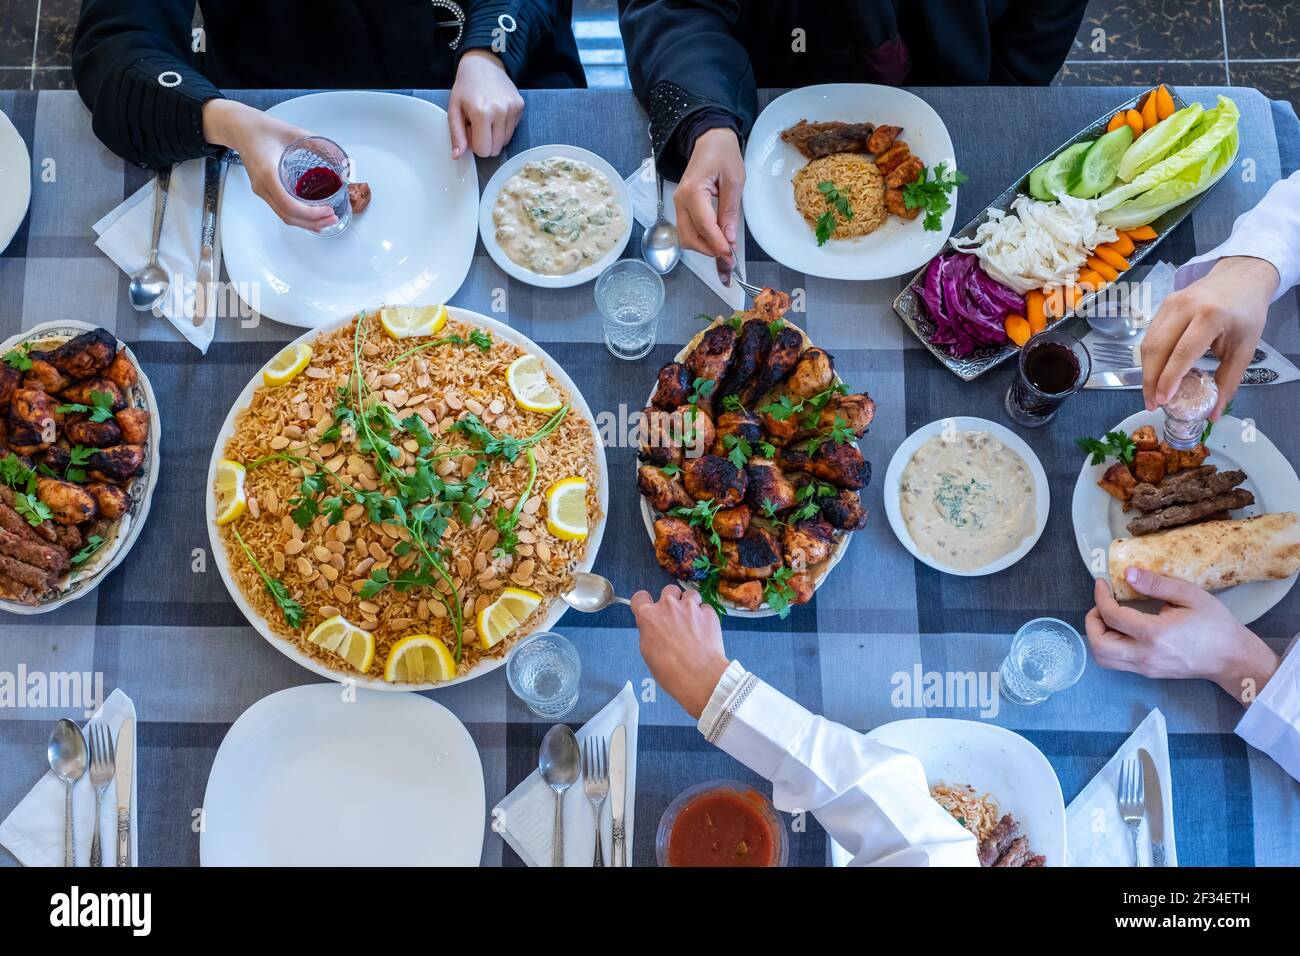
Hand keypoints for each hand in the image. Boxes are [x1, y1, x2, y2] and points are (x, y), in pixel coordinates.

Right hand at [202, 99, 336, 231]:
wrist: (238, 128)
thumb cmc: (260, 128)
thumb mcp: (292, 132)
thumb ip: (316, 143)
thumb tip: (338, 156)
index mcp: (268, 173)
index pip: (289, 205)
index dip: (310, 213)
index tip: (328, 210)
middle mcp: (262, 186)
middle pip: (288, 216)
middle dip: (313, 222)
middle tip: (333, 218)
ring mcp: (261, 190)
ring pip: (284, 216)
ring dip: (306, 222)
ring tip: (326, 220)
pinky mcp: (263, 190)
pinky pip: (281, 209)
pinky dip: (298, 216)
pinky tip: (312, 215)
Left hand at [448, 50, 524, 158]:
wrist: (484, 64)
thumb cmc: (466, 87)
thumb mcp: (454, 109)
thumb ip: (456, 135)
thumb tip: (457, 156)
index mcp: (482, 113)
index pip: (483, 150)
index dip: (475, 145)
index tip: (470, 131)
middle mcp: (501, 112)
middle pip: (496, 149)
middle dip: (486, 142)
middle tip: (478, 125)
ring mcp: (513, 109)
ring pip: (505, 142)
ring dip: (495, 135)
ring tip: (487, 118)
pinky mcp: (520, 106)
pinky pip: (512, 130)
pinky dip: (503, 127)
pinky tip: (496, 113)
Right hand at [630, 584, 728, 718]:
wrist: (700, 678)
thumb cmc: (671, 671)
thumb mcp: (648, 652)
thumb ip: (649, 631)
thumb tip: (653, 627)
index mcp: (648, 616)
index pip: (640, 597)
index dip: (644, 603)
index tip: (647, 607)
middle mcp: (668, 606)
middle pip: (668, 591)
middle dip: (671, 601)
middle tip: (674, 617)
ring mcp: (690, 607)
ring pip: (689, 594)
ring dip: (689, 604)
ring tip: (692, 620)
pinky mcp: (708, 613)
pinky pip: (705, 608)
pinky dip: (704, 616)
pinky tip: (704, 630)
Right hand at [674, 127, 743, 276]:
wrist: (710, 139)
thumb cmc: (723, 154)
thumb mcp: (734, 180)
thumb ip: (730, 210)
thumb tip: (729, 237)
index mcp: (692, 191)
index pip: (704, 226)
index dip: (717, 244)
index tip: (730, 255)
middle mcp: (680, 200)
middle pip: (690, 237)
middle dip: (709, 250)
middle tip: (729, 254)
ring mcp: (678, 204)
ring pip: (686, 237)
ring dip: (704, 247)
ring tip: (724, 247)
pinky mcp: (682, 207)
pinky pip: (687, 230)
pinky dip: (701, 239)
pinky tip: (716, 238)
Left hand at [1085, 569, 1277, 702]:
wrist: (1233, 658)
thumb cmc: (1216, 625)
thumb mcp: (1190, 595)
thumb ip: (1156, 584)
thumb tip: (1127, 573)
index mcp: (1155, 634)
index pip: (1112, 616)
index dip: (1100, 596)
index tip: (1101, 583)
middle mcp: (1145, 655)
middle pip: (1098, 644)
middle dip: (1091, 621)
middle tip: (1101, 604)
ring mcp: (1146, 668)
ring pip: (1103, 658)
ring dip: (1097, 636)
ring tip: (1108, 616)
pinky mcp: (1148, 673)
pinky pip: (1117, 662)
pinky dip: (1109, 645)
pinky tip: (1121, 629)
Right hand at [1141, 255, 1278, 417]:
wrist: (1242, 278)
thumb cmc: (1246, 314)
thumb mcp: (1245, 348)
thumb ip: (1228, 381)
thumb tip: (1213, 414)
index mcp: (1210, 316)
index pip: (1182, 352)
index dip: (1169, 379)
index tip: (1163, 401)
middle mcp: (1186, 307)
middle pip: (1158, 348)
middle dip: (1151, 380)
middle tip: (1152, 403)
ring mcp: (1171, 303)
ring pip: (1148, 343)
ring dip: (1146, 371)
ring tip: (1151, 393)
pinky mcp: (1163, 304)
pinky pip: (1150, 335)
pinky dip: (1149, 358)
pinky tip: (1154, 373)